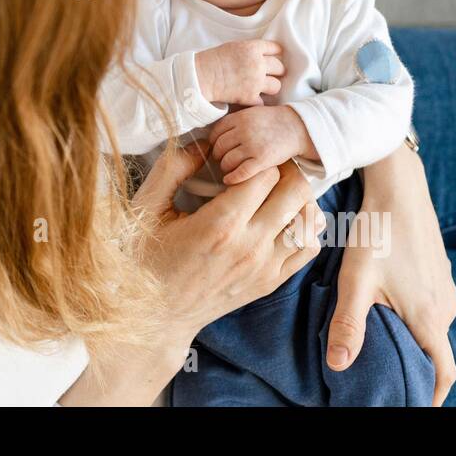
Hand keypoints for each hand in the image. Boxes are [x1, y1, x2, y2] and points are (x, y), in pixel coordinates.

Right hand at [131, 140, 323, 342]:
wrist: (153, 313)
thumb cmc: (145, 257)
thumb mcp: (147, 207)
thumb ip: (173, 168)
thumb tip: (203, 141)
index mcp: (220, 225)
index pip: (265, 173)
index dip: (255, 158)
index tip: (240, 160)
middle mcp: (250, 247)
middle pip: (297, 191)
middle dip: (283, 170)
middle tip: (263, 168)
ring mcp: (265, 268)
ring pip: (310, 219)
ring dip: (297, 198)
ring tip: (273, 192)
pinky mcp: (270, 282)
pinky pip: (309, 247)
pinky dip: (303, 227)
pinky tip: (280, 219)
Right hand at [194, 39, 283, 106]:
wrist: (200, 76)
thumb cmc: (212, 60)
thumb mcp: (234, 47)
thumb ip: (251, 50)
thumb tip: (263, 56)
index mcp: (253, 48)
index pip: (276, 48)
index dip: (275, 54)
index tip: (273, 58)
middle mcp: (258, 64)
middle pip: (280, 67)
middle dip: (276, 71)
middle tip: (269, 75)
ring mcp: (256, 81)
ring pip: (277, 86)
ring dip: (270, 87)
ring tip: (262, 88)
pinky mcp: (250, 97)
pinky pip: (263, 101)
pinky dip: (257, 101)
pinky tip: (251, 99)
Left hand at [208, 105, 314, 183]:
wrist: (298, 127)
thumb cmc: (273, 121)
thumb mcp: (252, 113)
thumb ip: (235, 121)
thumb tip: (215, 135)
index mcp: (239, 118)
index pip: (215, 133)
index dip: (212, 143)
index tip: (215, 148)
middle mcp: (244, 131)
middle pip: (219, 148)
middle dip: (218, 156)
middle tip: (221, 160)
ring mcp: (253, 146)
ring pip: (227, 161)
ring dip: (225, 168)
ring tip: (228, 169)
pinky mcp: (262, 160)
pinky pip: (241, 172)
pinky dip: (232, 178)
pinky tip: (229, 180)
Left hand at [328, 144, 455, 406]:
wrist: (399, 186)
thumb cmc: (377, 230)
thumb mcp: (355, 279)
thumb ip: (348, 323)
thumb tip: (338, 365)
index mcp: (430, 316)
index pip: (442, 372)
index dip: (432, 396)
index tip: (414, 405)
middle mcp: (445, 305)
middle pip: (436, 352)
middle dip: (416, 369)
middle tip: (387, 378)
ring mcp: (445, 287)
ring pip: (432, 327)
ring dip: (412, 340)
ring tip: (382, 345)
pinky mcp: (438, 271)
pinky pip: (430, 306)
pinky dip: (414, 317)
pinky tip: (387, 309)